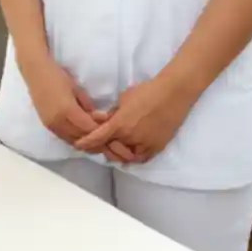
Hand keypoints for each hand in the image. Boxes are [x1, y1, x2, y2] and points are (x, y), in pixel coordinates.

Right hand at [23, 57, 137, 162]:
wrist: (35, 72)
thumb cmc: (58, 76)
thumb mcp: (77, 89)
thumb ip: (87, 105)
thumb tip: (100, 118)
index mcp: (67, 110)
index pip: (89, 128)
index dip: (101, 131)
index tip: (111, 130)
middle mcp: (58, 122)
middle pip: (81, 138)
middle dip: (95, 140)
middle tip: (107, 138)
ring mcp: (50, 125)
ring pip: (72, 141)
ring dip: (85, 141)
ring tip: (97, 138)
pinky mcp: (47, 125)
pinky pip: (64, 138)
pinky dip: (75, 138)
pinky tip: (83, 134)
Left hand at [73, 76, 197, 161]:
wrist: (173, 93)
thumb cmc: (147, 92)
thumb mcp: (124, 99)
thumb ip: (112, 113)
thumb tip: (100, 120)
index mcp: (120, 124)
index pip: (97, 138)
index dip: (86, 143)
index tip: (78, 145)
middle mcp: (130, 138)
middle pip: (110, 150)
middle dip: (103, 147)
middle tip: (100, 143)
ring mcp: (145, 144)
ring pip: (125, 157)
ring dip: (118, 153)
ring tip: (115, 146)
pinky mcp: (157, 147)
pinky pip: (141, 158)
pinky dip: (133, 156)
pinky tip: (129, 151)